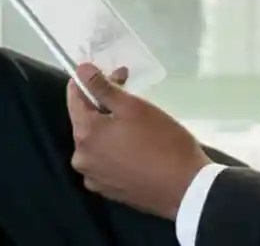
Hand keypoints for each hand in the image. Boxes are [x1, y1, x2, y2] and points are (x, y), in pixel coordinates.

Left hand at [67, 63, 211, 219]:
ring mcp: (93, 176)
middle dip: (105, 104)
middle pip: (86, 121)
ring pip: (96, 142)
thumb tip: (80, 69)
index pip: (75, 98)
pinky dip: (115, 149)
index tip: (114, 74)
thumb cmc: (162, 141)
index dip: (91, 81)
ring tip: (138, 124)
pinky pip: (104, 161)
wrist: (185, 188)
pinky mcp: (107, 190)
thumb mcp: (134, 107)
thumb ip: (103, 87)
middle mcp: (81, 157)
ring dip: (111, 128)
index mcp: (85, 134)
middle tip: (134, 96)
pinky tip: (136, 147)